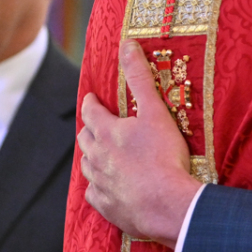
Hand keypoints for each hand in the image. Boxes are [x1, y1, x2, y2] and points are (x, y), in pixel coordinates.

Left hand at [77, 40, 202, 244]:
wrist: (167, 205)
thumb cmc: (163, 157)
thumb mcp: (155, 111)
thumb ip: (140, 78)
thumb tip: (126, 46)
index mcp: (106, 132)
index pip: (90, 111)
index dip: (91, 103)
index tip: (92, 99)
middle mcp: (97, 157)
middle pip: (84, 139)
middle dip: (89, 129)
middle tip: (96, 125)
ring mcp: (100, 183)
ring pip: (87, 166)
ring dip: (91, 157)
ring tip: (99, 154)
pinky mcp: (106, 206)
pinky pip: (94, 194)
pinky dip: (98, 187)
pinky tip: (105, 187)